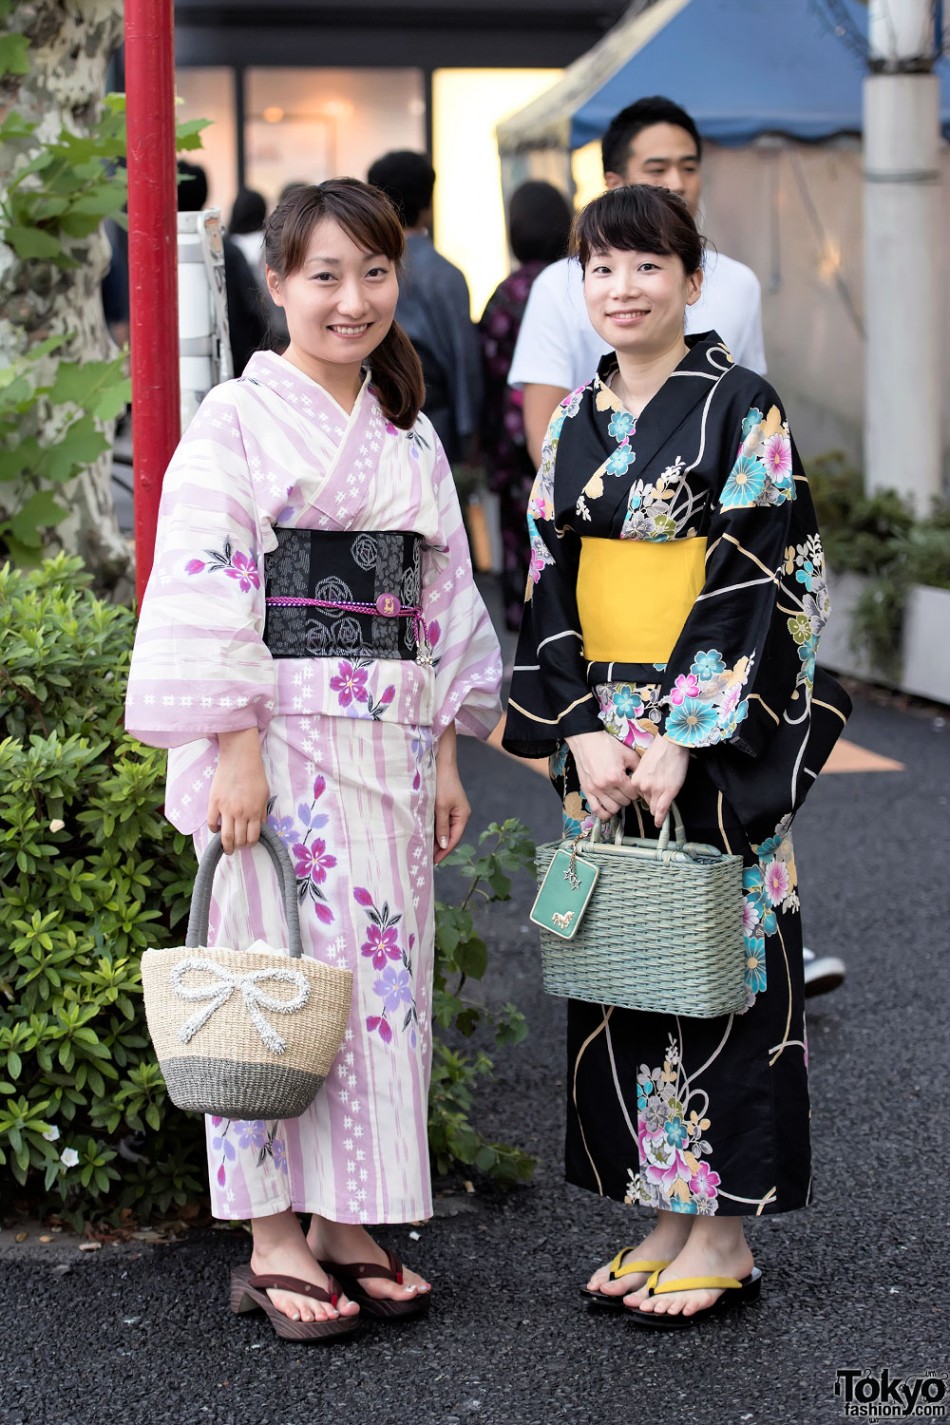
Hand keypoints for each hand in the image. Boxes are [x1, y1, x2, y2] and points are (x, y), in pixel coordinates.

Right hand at [208, 727, 268, 853]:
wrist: (240, 758)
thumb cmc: (255, 774)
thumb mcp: (265, 794)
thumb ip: (262, 812)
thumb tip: (260, 826)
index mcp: (255, 811)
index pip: (253, 837)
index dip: (250, 843)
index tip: (248, 844)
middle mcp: (240, 813)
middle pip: (239, 839)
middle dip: (238, 847)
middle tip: (236, 848)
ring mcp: (225, 809)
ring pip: (225, 836)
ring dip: (226, 845)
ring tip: (226, 848)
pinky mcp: (213, 802)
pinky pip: (211, 822)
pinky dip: (214, 829)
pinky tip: (216, 828)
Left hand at [434, 725, 469, 863]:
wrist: (440, 763)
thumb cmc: (442, 784)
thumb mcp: (441, 807)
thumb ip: (442, 827)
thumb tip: (444, 845)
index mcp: (463, 816)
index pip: (454, 839)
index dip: (444, 851)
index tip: (433, 862)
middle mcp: (460, 815)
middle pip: (450, 836)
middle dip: (439, 847)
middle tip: (426, 859)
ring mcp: (453, 810)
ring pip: (444, 829)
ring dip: (435, 839)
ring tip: (424, 850)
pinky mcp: (446, 805)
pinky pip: (440, 821)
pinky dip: (433, 829)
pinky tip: (424, 834)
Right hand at [565, 730, 639, 819]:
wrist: (586, 740)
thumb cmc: (607, 745)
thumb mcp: (627, 754)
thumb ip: (638, 768)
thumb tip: (643, 780)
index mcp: (617, 777)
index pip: (633, 794)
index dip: (637, 791)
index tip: (635, 787)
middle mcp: (605, 786)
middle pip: (624, 802)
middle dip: (628, 797)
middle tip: (627, 790)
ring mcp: (595, 790)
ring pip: (612, 809)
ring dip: (618, 805)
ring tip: (618, 797)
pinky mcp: (586, 791)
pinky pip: (596, 810)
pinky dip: (604, 813)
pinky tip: (608, 810)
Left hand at [627, 734, 689, 827]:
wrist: (671, 744)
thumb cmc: (659, 751)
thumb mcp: (643, 766)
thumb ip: (642, 779)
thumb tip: (644, 789)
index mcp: (635, 780)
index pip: (638, 796)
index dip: (646, 794)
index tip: (650, 794)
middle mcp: (643, 787)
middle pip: (646, 801)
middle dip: (653, 798)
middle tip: (661, 789)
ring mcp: (656, 790)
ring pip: (654, 806)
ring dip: (659, 804)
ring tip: (666, 796)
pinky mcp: (668, 792)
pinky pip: (662, 810)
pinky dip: (660, 818)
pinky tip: (659, 823)